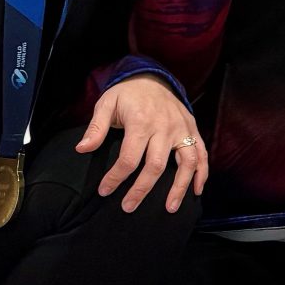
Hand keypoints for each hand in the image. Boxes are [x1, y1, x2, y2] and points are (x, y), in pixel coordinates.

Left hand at [76, 74, 207, 214]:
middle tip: (129, 207)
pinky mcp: (192, 129)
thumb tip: (82, 149)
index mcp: (141, 122)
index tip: (105, 191)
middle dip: (142, 190)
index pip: (129, 158)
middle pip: (156, 165)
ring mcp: (182, 129)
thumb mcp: (107, 103)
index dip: (116, 178)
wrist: (153, 77)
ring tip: (170, 208)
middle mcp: (164, 127)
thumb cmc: (127, 93)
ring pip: (186, 162)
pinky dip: (202, 173)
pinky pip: (202, 153)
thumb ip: (96, 127)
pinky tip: (196, 191)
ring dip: (179, 187)